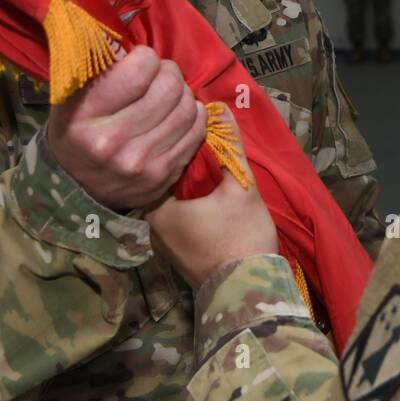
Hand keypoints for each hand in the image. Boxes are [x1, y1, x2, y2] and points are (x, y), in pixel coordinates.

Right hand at [46, 45, 206, 210]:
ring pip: (186, 108)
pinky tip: (180, 113)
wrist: (80, 188)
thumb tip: (131, 42)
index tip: (141, 61)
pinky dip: (193, 115)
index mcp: (83, 116)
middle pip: (169, 87)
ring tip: (170, 94)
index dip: (146, 57)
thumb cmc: (78, 131)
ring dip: (183, 93)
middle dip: (169, 73)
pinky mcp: (164, 175)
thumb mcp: (71, 98)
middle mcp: (111, 142)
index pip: (138, 70)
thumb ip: (97, 69)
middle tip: (160, 76)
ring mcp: (140, 162)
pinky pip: (196, 131)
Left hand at [144, 110, 278, 288]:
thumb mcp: (241, 187)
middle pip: (163, 184)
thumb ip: (230, 148)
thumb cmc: (241, 237)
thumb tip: (220, 109)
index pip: (159, 164)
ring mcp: (161, 245)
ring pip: (171, 203)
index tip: (198, 133)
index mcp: (157, 209)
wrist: (249, 291)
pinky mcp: (175, 255)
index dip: (179, 147)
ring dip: (186, 188)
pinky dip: (189, 207)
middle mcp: (150, 228)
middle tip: (205, 148)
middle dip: (182, 167)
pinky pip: (177, 220)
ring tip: (209, 169)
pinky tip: (209, 197)